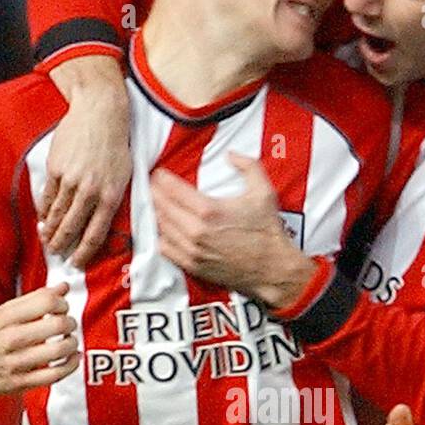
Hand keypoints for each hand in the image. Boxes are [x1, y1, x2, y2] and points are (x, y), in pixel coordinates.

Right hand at [0, 284, 80, 395]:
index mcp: (4, 317)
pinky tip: (72, 358)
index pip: (45, 302)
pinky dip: (70, 365)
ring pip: (58, 350)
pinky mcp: (19, 383)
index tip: (62, 306)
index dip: (62, 302)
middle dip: (69, 322)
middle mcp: (10, 339)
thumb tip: (62, 287)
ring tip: (69, 340)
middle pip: (56, 325)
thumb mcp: (0, 312)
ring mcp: (15, 363)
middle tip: (67, 323)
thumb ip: (33, 300)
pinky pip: (54, 375)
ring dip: (71, 342)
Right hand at [40, 57, 131, 267]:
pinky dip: (45, 211)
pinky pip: (48, 197)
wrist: (100, 112)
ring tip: (47, 240)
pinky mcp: (56, 169)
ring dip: (51, 231)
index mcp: (110, 197)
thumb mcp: (125, 176)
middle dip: (62, 246)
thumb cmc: (116, 144)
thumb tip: (101, 225)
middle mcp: (90, 192)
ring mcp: (70, 180)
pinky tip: (43, 219)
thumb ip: (112, 201)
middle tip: (56, 255)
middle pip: (72, 229)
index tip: (77, 264)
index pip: (94, 235)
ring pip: (57, 215)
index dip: (83, 254)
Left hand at [152, 153, 314, 304]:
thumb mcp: (264, 192)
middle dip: (155, 193)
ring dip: (157, 213)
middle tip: (153, 185)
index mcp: (209, 210)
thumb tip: (232, 155)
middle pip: (163, 207)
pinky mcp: (193, 265)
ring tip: (156, 203)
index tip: (159, 174)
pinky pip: (166, 249)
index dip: (162, 179)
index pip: (173, 190)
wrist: (271, 268)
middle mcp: (196, 231)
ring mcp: (192, 250)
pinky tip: (163, 228)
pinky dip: (161, 236)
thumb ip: (248, 166)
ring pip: (162, 227)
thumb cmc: (267, 233)